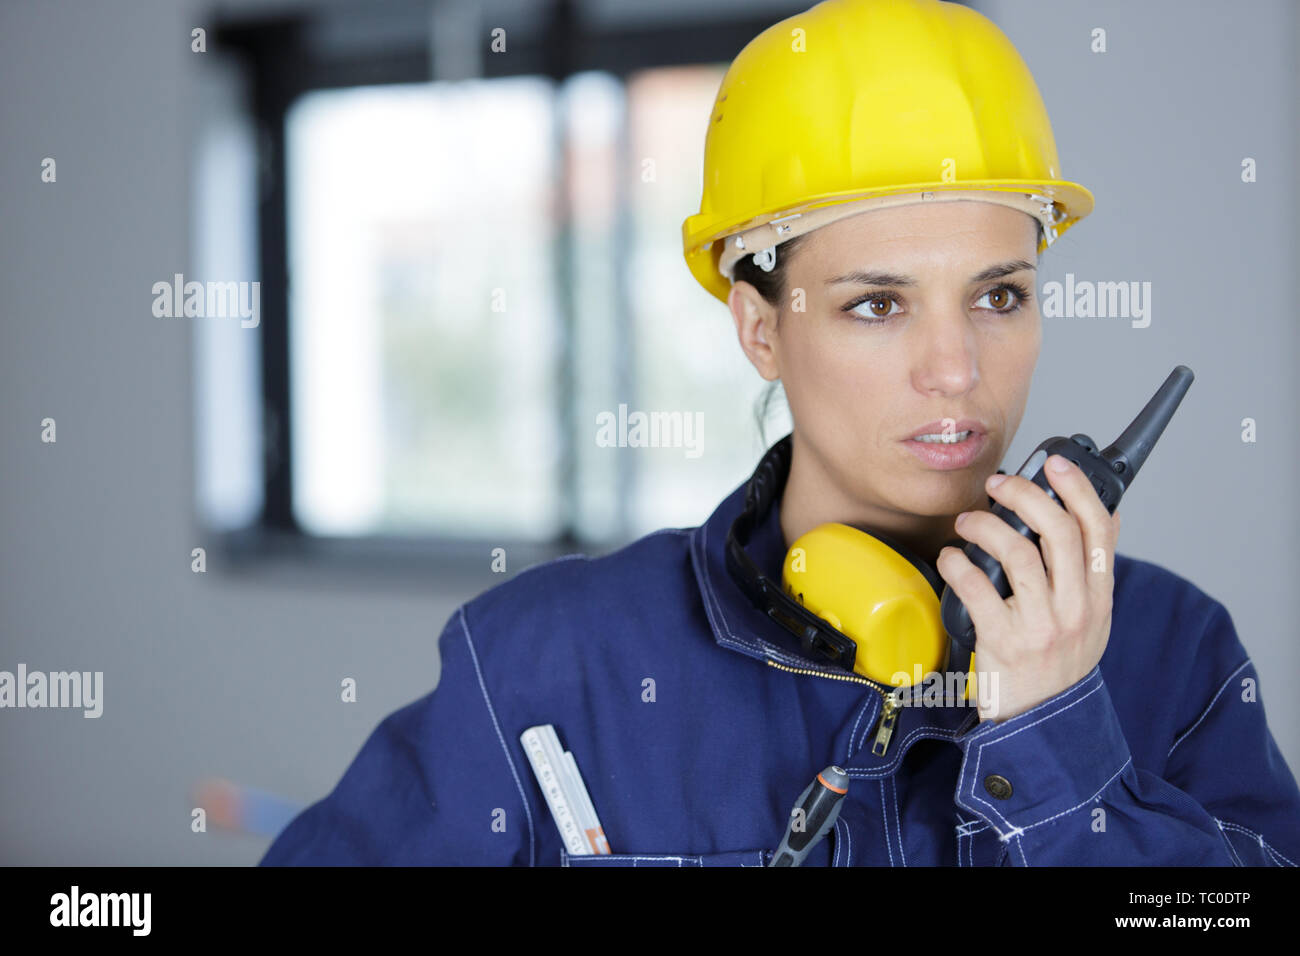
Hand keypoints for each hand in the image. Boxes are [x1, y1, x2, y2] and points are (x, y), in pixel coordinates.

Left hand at [936, 455, 1120, 722]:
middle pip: (1057, 531)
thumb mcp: (1095, 617)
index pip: (1098, 528)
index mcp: (1098, 595)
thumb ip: (1095, 570)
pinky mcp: (1004, 641)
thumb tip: (1108, 515)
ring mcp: (1041, 626)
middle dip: (1025, 495)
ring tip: (967, 522)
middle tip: (998, 484)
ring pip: (1016, 553)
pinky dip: (957, 564)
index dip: (1077, 488)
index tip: (1055, 462)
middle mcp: (1076, 608)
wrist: (1044, 722)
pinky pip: (977, 588)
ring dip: (984, 526)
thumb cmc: (1061, 663)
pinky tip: (950, 558)